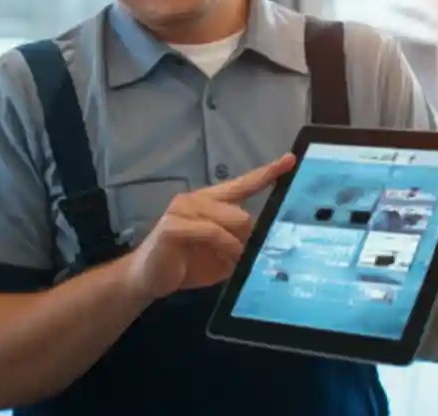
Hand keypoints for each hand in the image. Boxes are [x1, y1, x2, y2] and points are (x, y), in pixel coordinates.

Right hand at [122, 153, 296, 300]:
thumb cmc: (186, 264)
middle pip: (242, 211)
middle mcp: (197, 199)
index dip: (267, 172)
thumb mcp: (222, 254)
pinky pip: (213, 232)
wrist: (148, 278)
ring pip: (232, 219)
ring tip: (234, 260)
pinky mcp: (174, 225)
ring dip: (238, 245)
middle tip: (247, 257)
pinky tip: (228, 258)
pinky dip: (225, 246)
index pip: (242, 183)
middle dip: (250, 236)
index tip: (289, 160)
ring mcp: (183, 209)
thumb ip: (241, 243)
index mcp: (210, 201)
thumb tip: (267, 241)